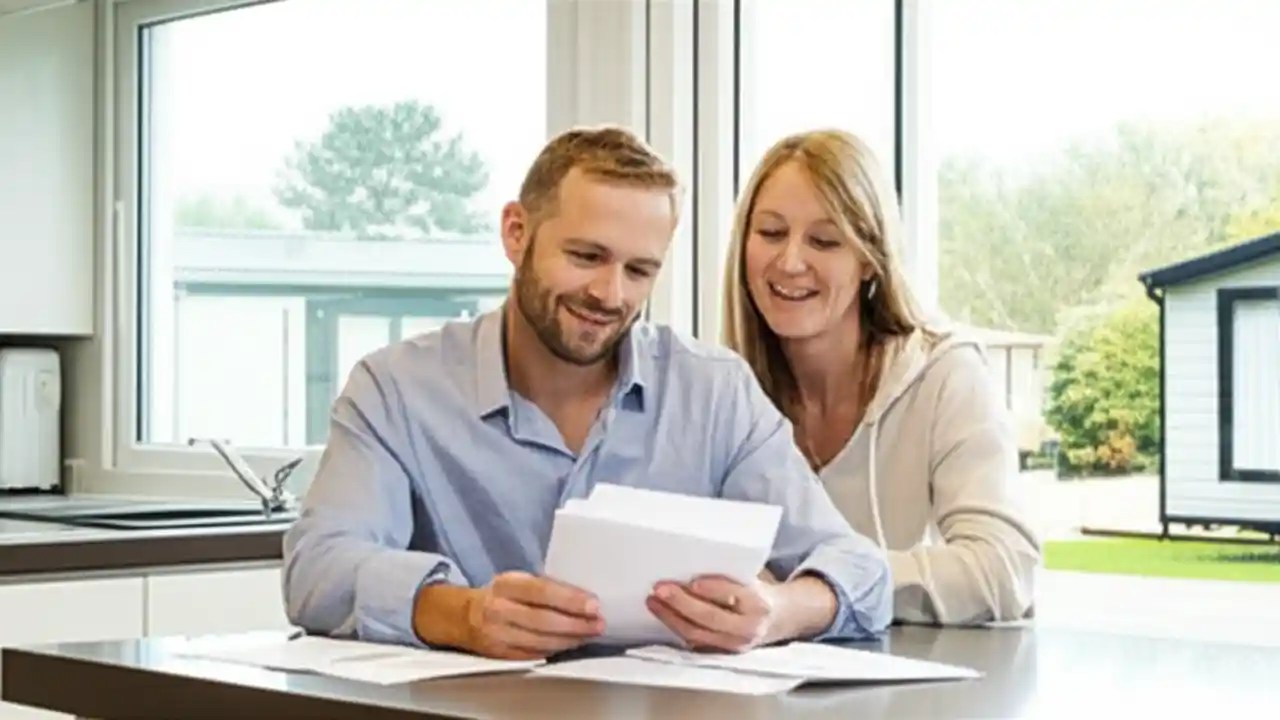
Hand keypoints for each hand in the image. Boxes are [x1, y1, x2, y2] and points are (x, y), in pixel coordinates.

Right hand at [465, 571, 604, 659]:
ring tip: (589, 635)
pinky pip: (534, 654)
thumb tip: (582, 597)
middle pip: (544, 620)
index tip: (593, 605)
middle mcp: (499, 609)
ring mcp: (498, 635)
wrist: (462, 617)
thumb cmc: (499, 595)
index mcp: (506, 585)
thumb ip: (544, 587)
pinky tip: (570, 645)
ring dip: (570, 640)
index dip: (570, 600)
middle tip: (599, 624)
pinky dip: (555, 650)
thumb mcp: (516, 581)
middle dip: (576, 624)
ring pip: (540, 641)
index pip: (542, 591)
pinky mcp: (500, 655)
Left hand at [646, 575, 778, 652]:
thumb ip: (729, 575)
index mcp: (758, 603)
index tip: (692, 582)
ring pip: (698, 633)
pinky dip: (676, 627)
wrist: (778, 619)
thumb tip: (690, 563)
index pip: (733, 596)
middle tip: (660, 588)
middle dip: (682, 603)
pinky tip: (662, 614)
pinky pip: (695, 642)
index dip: (713, 590)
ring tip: (653, 601)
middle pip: (710, 618)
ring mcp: (734, 644)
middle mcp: (748, 627)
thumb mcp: (752, 578)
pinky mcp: (722, 653)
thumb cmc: (758, 591)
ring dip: (671, 617)